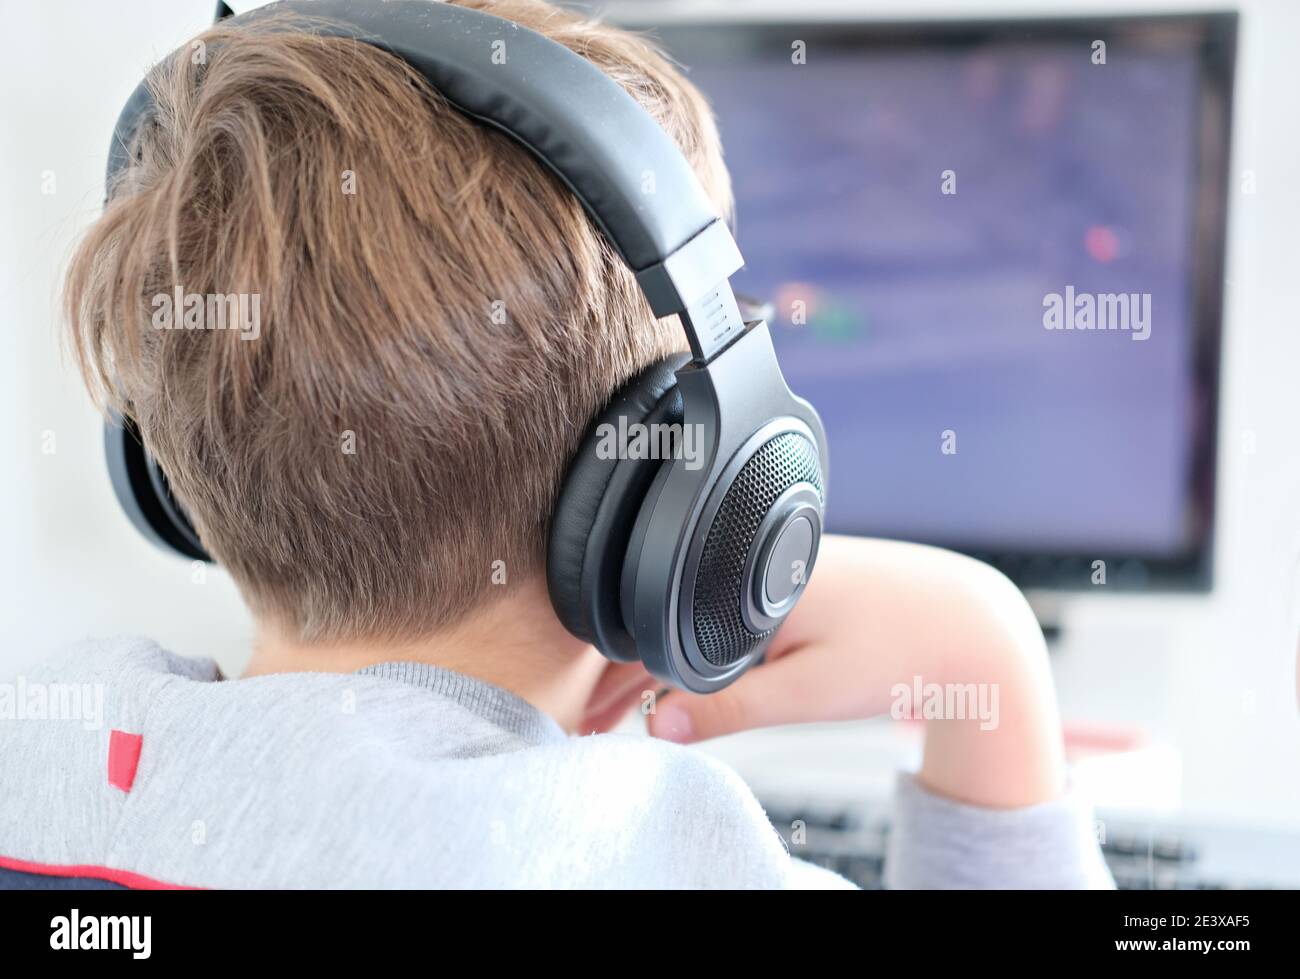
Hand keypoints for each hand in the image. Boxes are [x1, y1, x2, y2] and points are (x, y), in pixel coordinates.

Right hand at [579, 535, 1066, 808]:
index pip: (660, 628)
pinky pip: (727, 619)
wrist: (975, 629)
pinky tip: (686, 682)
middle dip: (626, 673)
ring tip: (624, 710)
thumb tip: (660, 726)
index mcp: (753, 580)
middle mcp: (757, 565)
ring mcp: (774, 572)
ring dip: (662, 665)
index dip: (615, 676)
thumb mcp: (809, 692)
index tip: (589, 714)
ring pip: (696, 621)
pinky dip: (701, 653)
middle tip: (594, 721)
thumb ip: (730, 708)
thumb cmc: (903, 653)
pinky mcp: (793, 585)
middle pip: (669, 622)